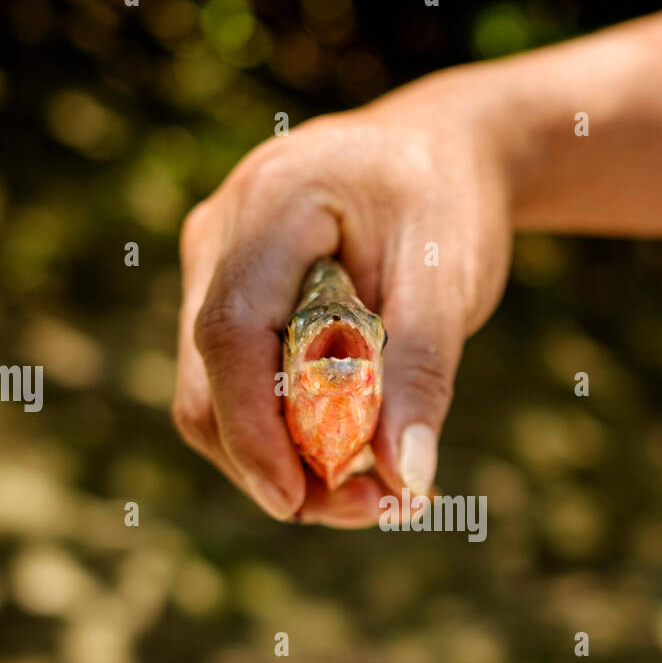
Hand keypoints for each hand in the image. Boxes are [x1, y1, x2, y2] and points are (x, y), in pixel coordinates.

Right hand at [173, 74, 512, 525]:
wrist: (434, 154)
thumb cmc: (445, 203)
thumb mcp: (450, 280)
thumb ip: (423, 372)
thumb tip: (404, 477)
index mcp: (270, 204)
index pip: (229, 334)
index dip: (252, 429)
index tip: (295, 501)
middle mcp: (219, 235)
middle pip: (209, 384)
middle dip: (277, 466)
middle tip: (374, 508)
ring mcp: (212, 268)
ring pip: (214, 399)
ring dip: (283, 463)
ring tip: (376, 493)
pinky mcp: (226, 300)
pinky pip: (237, 388)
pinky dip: (286, 437)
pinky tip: (352, 460)